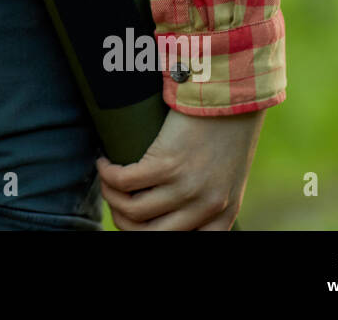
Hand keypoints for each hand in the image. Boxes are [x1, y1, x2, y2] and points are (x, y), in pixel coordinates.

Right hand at [95, 108, 264, 229]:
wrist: (231, 95)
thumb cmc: (228, 129)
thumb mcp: (226, 176)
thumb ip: (206, 197)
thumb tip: (169, 206)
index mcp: (223, 216)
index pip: (178, 243)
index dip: (147, 232)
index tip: (134, 215)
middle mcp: (205, 208)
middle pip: (148, 235)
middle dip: (122, 220)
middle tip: (114, 199)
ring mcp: (186, 188)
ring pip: (131, 211)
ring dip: (110, 196)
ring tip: (107, 177)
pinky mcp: (167, 164)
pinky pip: (124, 181)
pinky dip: (108, 175)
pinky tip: (105, 163)